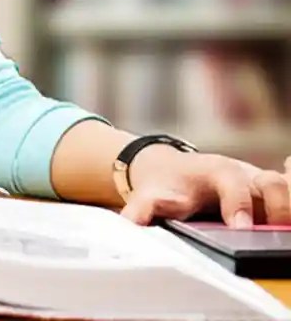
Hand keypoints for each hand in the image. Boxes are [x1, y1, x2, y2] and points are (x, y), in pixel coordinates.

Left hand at [120, 148, 290, 227]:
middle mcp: (245, 176)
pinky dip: (289, 207)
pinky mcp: (271, 199)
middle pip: (273, 184)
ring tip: (285, 232)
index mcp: (217, 172)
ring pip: (286, 190)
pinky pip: (288, 197)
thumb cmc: (167, 186)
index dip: (239, 203)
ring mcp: (261, 187)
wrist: (171, 172)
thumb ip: (142, 210)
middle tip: (273, 233)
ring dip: (288, 208)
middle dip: (278, 206)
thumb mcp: (151, 195)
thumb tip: (130, 224)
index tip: (239, 227)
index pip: (233, 183)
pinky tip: (286, 230)